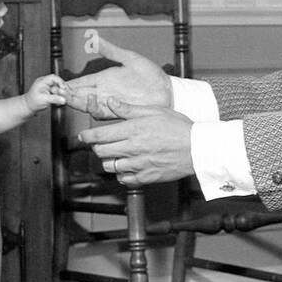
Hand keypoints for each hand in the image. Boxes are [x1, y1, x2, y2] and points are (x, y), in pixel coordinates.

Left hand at [23, 73, 67, 112]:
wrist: (29, 106)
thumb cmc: (33, 102)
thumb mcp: (44, 100)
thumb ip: (54, 99)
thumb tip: (63, 100)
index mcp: (42, 81)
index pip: (53, 77)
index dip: (60, 82)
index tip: (64, 88)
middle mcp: (46, 82)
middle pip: (58, 82)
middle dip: (62, 88)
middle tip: (66, 94)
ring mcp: (48, 86)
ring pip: (59, 87)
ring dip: (62, 92)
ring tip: (63, 98)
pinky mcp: (50, 91)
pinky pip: (57, 91)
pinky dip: (60, 95)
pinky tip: (60, 100)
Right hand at [62, 37, 172, 118]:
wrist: (166, 90)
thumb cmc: (151, 75)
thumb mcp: (130, 58)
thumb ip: (111, 50)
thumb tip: (94, 38)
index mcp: (103, 79)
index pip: (80, 82)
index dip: (67, 83)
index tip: (54, 82)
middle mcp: (103, 93)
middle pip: (78, 95)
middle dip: (66, 93)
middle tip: (55, 90)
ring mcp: (109, 103)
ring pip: (86, 105)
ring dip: (75, 101)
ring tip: (67, 94)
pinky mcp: (118, 112)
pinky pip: (101, 112)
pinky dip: (93, 107)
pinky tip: (90, 98)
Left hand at [78, 101, 193, 184]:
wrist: (199, 148)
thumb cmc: (179, 127)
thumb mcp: (154, 111)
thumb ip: (128, 109)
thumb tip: (110, 101)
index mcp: (133, 130)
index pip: (100, 135)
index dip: (87, 136)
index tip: (83, 136)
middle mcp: (132, 148)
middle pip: (101, 151)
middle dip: (96, 147)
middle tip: (99, 143)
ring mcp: (138, 165)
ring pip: (110, 166)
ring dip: (108, 160)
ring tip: (115, 154)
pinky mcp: (145, 177)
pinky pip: (124, 179)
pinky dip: (121, 174)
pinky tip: (127, 167)